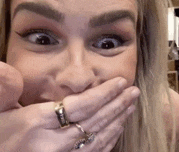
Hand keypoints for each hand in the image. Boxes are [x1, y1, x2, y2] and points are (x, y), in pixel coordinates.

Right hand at [0, 62, 139, 151]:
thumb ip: (5, 91)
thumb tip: (6, 67)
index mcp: (37, 124)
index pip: (80, 105)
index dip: (104, 93)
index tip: (120, 82)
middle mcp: (53, 144)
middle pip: (95, 121)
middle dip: (117, 104)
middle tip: (133, 92)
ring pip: (99, 138)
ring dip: (118, 120)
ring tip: (130, 106)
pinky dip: (110, 139)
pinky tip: (118, 128)